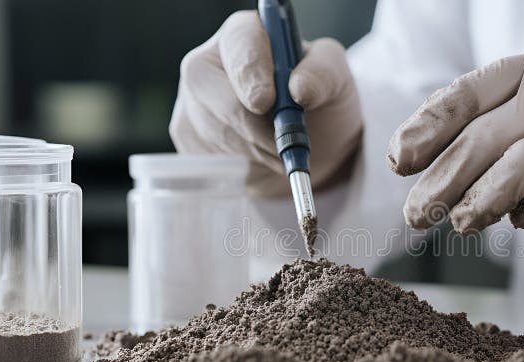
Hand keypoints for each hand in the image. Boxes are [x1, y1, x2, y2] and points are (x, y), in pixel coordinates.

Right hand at [170, 11, 362, 196]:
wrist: (311, 145)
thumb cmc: (320, 104)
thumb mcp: (336, 83)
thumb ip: (323, 75)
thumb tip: (299, 87)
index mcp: (246, 35)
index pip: (239, 44)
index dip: (250, 73)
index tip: (265, 102)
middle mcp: (210, 61)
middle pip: (210, 87)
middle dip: (250, 124)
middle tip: (281, 145)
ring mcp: (192, 98)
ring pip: (210, 127)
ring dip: (252, 149)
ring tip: (279, 151)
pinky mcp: (187, 133)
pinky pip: (204, 154)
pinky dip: (238, 164)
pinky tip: (258, 157)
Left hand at [388, 48, 523, 247]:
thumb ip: (486, 133)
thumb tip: (412, 164)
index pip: (468, 93)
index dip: (427, 128)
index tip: (399, 161)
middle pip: (485, 136)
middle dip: (442, 179)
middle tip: (415, 214)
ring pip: (517, 167)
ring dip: (478, 201)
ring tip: (459, 224)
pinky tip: (523, 218)